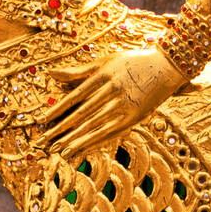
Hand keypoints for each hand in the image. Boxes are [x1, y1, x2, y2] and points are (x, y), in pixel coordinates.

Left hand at [36, 46, 185, 159]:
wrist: (167, 66)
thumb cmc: (133, 61)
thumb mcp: (106, 61)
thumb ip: (79, 70)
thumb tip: (52, 73)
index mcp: (102, 76)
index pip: (75, 96)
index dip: (58, 109)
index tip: (43, 119)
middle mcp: (111, 91)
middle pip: (80, 114)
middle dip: (60, 128)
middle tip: (44, 140)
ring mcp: (122, 105)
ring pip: (93, 126)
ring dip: (74, 139)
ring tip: (58, 149)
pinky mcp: (132, 117)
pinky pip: (109, 132)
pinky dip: (93, 141)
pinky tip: (81, 148)